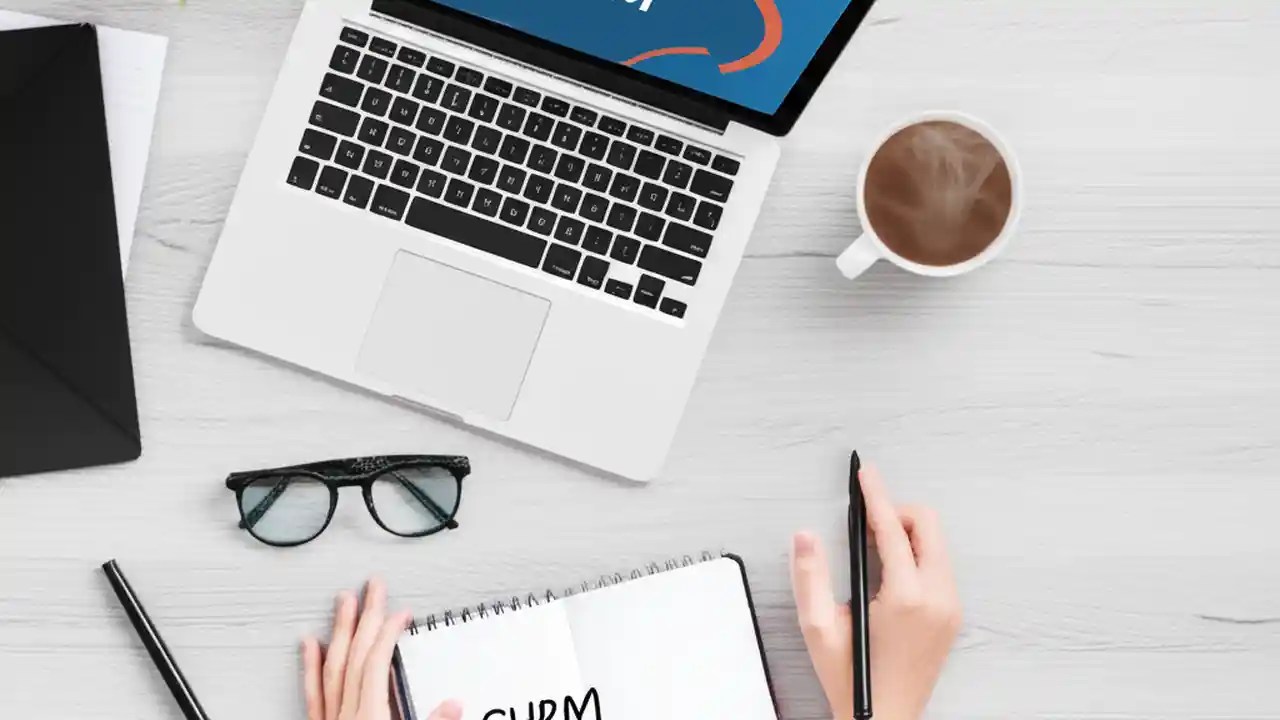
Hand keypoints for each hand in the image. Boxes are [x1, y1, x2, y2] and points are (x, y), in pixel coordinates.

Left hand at [303, 578, 461, 719]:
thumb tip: (454, 704)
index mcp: (371, 717)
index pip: (377, 663)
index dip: (389, 633)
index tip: (400, 613)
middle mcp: (348, 714)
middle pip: (357, 655)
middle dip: (367, 617)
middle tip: (373, 589)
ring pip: (334, 667)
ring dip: (340, 631)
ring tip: (343, 604)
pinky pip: (313, 692)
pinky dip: (311, 665)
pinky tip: (310, 644)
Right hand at [791, 465, 960, 719]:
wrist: (885, 718)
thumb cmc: (852, 680)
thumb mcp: (818, 628)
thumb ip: (809, 576)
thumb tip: (805, 536)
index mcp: (905, 598)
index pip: (892, 529)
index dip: (875, 496)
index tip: (865, 474)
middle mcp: (936, 599)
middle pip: (928, 526)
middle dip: (897, 512)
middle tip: (866, 521)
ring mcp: (950, 608)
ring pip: (937, 545)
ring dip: (908, 534)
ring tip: (873, 548)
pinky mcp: (952, 616)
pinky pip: (940, 567)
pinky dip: (917, 555)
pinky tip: (890, 570)